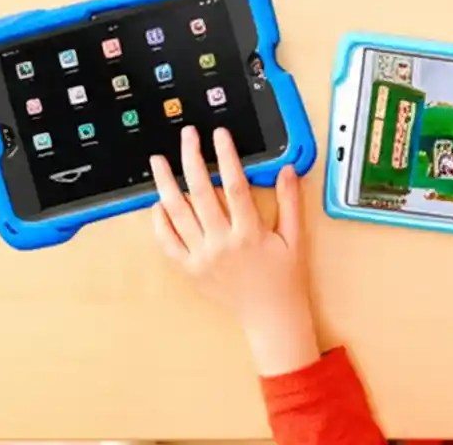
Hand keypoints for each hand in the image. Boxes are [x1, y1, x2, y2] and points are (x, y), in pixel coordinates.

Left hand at [151, 125, 319, 375]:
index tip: (220, 134)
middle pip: (201, 192)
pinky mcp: (191, 271)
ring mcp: (202, 258)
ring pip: (178, 214)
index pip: (234, 185)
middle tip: (187, 136)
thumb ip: (290, 202)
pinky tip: (158, 204)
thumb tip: (286, 169)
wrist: (271, 317)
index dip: (227, 156)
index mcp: (250, 233)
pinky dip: (160, 223)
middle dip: (192, 159)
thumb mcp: (295, 238)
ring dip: (166, 184)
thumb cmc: (285, 278)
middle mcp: (222, 243)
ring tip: (159, 162)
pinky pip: (168, 244)